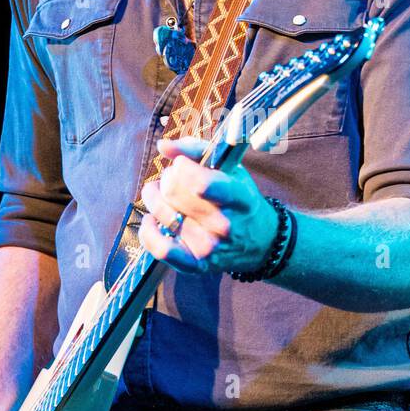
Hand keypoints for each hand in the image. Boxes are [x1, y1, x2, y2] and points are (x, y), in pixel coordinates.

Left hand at [139, 135, 278, 275]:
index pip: (201, 183)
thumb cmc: (240, 198)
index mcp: (238, 197)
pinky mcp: (196, 264)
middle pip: (174, 193)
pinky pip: (161, 249)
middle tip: (172, 178)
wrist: (261, 241)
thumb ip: (196, 150)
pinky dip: (148, 232)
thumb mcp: (230, 168)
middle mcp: (224, 225)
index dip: (182, 167)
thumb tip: (163, 146)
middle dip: (167, 179)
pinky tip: (150, 220)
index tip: (183, 164)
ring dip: (155, 199)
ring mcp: (209, 247)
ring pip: (162, 214)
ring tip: (161, 194)